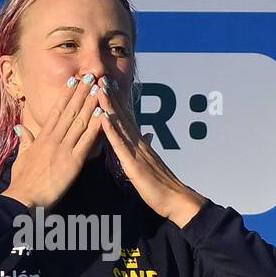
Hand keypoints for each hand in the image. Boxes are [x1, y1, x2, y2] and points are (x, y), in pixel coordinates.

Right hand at [1, 73, 106, 209]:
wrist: (24, 199)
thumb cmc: (22, 182)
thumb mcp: (21, 158)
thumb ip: (25, 141)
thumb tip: (20, 128)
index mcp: (42, 138)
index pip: (56, 112)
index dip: (66, 95)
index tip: (73, 82)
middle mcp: (53, 139)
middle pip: (70, 111)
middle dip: (81, 93)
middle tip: (91, 77)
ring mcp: (63, 150)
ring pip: (79, 122)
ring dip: (90, 104)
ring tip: (99, 88)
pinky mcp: (72, 163)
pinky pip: (86, 141)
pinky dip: (95, 127)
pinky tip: (103, 115)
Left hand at [97, 77, 207, 227]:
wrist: (175, 199)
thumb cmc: (162, 186)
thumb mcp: (151, 163)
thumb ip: (147, 148)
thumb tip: (147, 135)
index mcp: (141, 143)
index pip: (127, 118)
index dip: (118, 101)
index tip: (108, 85)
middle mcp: (139, 142)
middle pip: (123, 115)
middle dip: (112, 96)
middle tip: (102, 77)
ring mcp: (137, 151)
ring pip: (121, 124)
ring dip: (110, 106)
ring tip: (100, 89)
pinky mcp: (133, 163)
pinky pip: (120, 144)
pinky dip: (111, 130)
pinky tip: (103, 117)